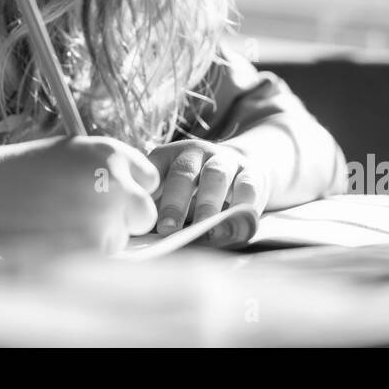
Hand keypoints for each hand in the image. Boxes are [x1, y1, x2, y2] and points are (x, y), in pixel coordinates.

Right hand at [0, 135, 160, 253]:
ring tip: (60, 226)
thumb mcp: (70, 155)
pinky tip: (54, 239)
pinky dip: (83, 255)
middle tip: (90, 217)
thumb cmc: (18, 173)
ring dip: (101, 238)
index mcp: (112, 154)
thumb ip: (105, 171)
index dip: (130, 190)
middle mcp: (117, 184)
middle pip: (145, 213)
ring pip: (121, 238)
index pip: (149, 179)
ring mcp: (105, 219)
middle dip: (125, 219)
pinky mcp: (89, 251)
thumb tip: (131, 194)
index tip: (111, 197)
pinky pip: (100, 258)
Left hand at [146, 139, 271, 242]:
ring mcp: (225, 161)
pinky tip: (233, 224)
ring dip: (208, 205)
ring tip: (202, 230)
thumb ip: (156, 207)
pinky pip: (247, 187)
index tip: (141, 216)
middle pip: (183, 172)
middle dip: (175, 202)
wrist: (241, 168)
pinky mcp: (251, 173)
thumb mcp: (171, 190)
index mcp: (170, 156)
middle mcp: (197, 153)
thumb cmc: (196, 190)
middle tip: (168, 230)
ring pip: (215, 176)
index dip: (146, 192)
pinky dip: (241, 206)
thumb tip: (138, 235)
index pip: (154, 168)